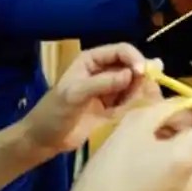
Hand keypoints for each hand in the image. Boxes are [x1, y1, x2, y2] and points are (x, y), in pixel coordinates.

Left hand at [19, 44, 151, 159]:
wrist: (44, 140)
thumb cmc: (54, 112)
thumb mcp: (75, 94)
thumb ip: (103, 83)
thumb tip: (132, 74)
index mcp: (92, 60)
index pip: (121, 51)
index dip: (135, 59)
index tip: (143, 73)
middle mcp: (103, 70)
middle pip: (131, 65)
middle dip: (141, 75)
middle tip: (148, 90)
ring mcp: (108, 89)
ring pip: (133, 83)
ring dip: (138, 91)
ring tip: (131, 103)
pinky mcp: (111, 107)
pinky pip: (130, 100)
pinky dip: (134, 103)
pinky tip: (129, 111)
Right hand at [55, 100, 191, 190]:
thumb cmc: (109, 172)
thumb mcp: (132, 127)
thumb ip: (162, 108)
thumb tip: (181, 103)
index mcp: (188, 157)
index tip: (187, 100)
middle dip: (185, 123)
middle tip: (156, 117)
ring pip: (190, 156)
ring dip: (175, 140)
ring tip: (143, 137)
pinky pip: (179, 173)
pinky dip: (168, 159)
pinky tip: (140, 159)